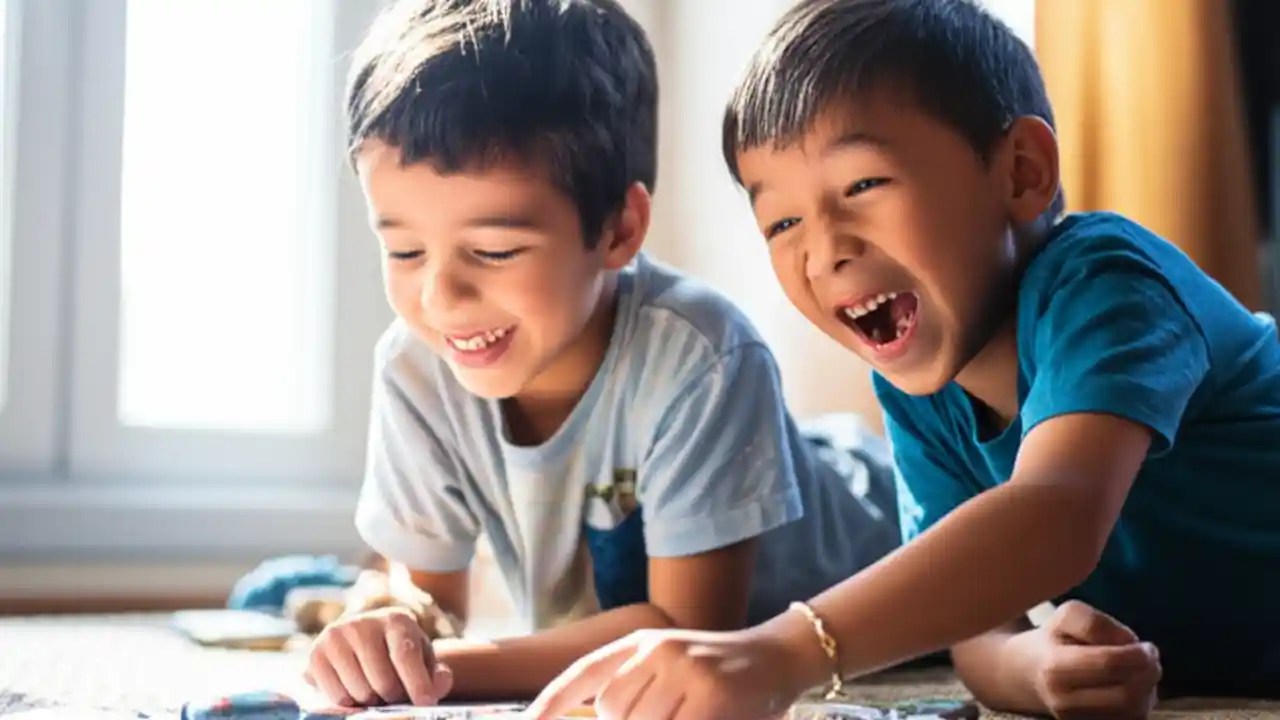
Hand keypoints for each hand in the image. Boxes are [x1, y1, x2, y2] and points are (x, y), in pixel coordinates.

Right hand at [305, 606, 453, 706]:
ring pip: (360, 691)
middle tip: (397, 696)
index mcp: (395, 619)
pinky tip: (357, 690)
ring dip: (373, 702)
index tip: (426, 703)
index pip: (405, 654)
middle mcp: (362, 623)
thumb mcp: (423, 659)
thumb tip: (439, 684)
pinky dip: (351, 704)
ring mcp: (336, 637)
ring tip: (377, 691)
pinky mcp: (316, 655)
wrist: (363, 641)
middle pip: (383, 680)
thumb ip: (437, 675)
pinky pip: (337, 697)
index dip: (417, 683)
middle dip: (394, 697)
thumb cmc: (399, 654)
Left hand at [526, 626, 810, 719]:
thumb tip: (602, 715)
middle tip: (672, 712)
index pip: (585, 673)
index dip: (551, 702)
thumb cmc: (720, 675)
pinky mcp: (710, 697)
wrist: (779, 657)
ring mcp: (686, 672)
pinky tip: (704, 716)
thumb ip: (634, 691)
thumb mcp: (671, 669)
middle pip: (613, 712)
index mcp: (642, 642)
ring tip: (692, 712)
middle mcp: (659, 650)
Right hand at [1017, 601, 1160, 718]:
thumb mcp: (1067, 616)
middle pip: (1127, 694)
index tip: (1144, 645)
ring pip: (1133, 712)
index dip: (1139, 653)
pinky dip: (1141, 703)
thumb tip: (1130, 645)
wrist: (1029, 673)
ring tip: (1141, 672)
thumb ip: (1097, 623)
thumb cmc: (1056, 639)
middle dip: (1149, 673)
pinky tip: (1132, 687)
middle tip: (1150, 658)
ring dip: (1148, 689)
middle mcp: (1064, 702)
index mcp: (1056, 669)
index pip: (1111, 664)